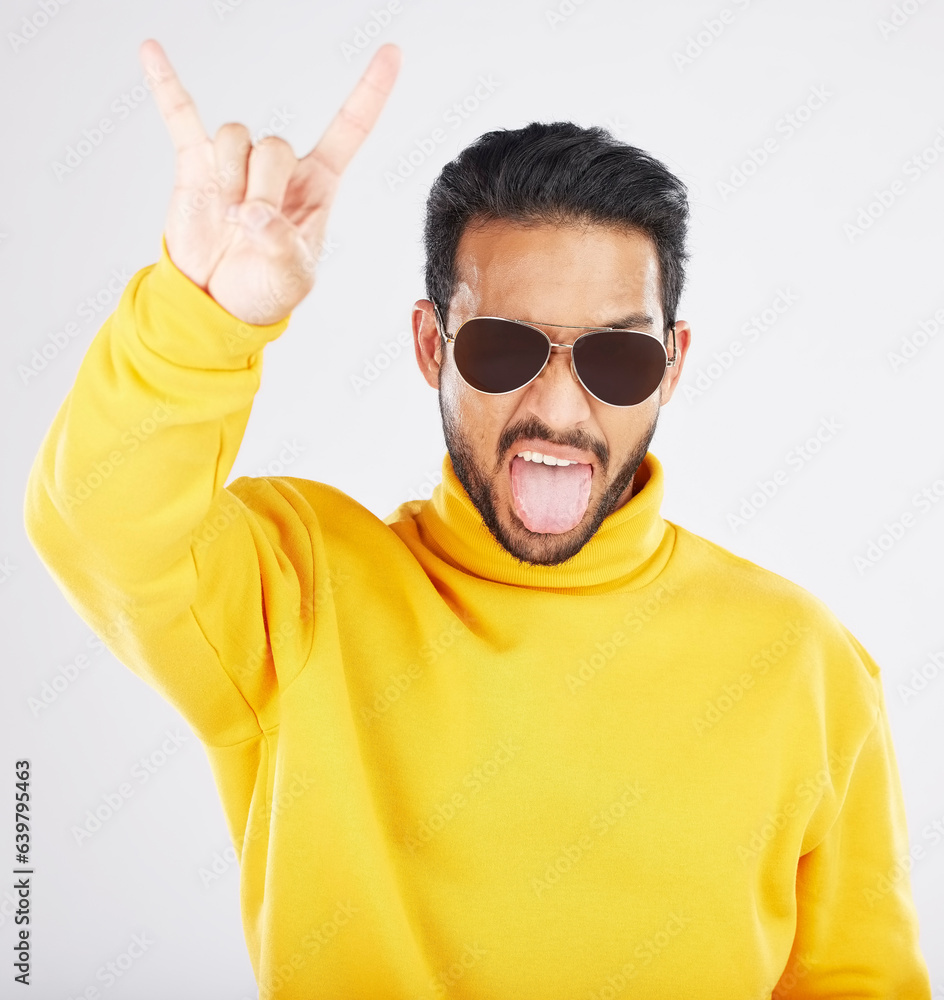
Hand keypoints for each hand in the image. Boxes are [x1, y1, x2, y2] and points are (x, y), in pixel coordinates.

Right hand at [138, 38, 400, 324]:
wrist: (219, 302)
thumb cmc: (267, 289)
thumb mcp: (292, 278)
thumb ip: (283, 246)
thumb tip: (254, 215)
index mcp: (317, 185)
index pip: (349, 128)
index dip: (369, 92)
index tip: (393, 52)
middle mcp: (280, 166)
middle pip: (274, 144)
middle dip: (262, 189)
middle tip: (251, 227)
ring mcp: (237, 162)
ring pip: (235, 138)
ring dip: (230, 180)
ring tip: (227, 219)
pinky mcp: (196, 164)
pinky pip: (181, 115)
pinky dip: (165, 85)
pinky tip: (152, 51)